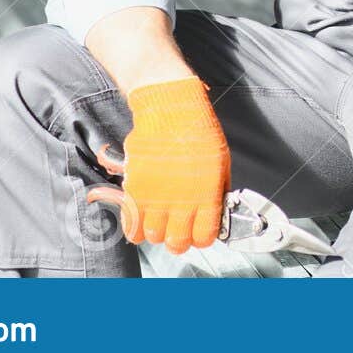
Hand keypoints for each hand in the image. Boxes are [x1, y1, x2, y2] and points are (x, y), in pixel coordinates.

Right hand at [119, 77, 230, 254]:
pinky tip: (142, 216)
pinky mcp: (134, 190)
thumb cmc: (199, 131)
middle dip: (178, 241)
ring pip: (153, 237)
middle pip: (177, 243)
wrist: (171, 110)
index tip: (199, 231)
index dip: (202, 237)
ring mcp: (156, 198)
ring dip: (156, 231)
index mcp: (207, 194)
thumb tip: (215, 212)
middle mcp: (182, 201)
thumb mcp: (221, 162)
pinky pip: (130, 224)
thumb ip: (217, 191)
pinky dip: (135, 226)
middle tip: (177, 230)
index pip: (205, 237)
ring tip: (160, 218)